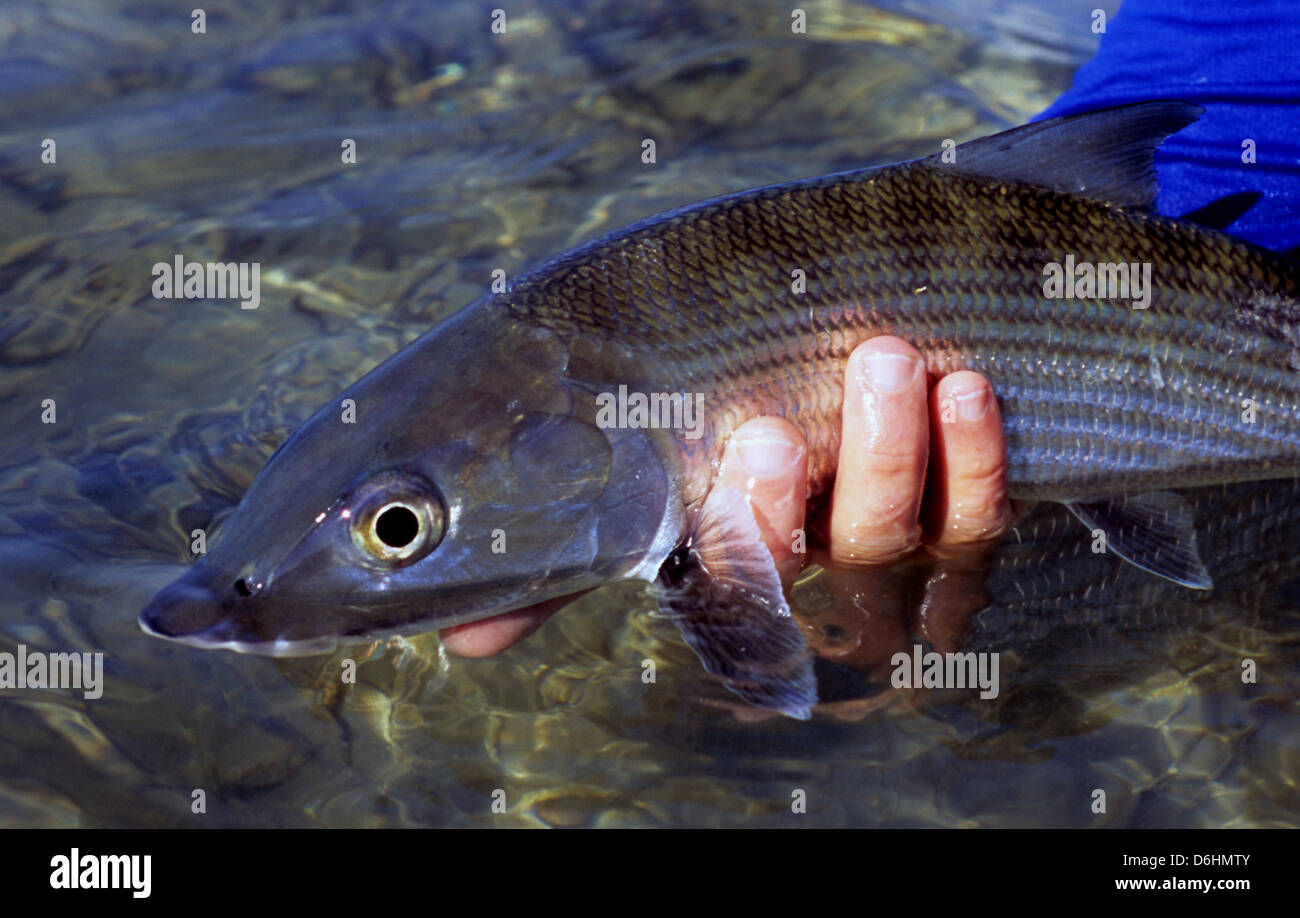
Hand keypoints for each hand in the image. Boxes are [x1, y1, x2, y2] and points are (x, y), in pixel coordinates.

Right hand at [440, 336, 1012, 656]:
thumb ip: (563, 555)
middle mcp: (819, 578)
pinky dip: (977, 464)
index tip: (761, 445)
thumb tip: (461, 638)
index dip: (755, 529)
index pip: (740, 580)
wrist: (812, 360)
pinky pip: (978, 525)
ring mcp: (895, 561)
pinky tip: (966, 389)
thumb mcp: (630, 480)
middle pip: (844, 555)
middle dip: (856, 471)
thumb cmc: (701, 419)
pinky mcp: (960, 537)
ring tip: (901, 360)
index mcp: (733, 565)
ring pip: (915, 539)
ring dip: (912, 454)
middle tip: (855, 369)